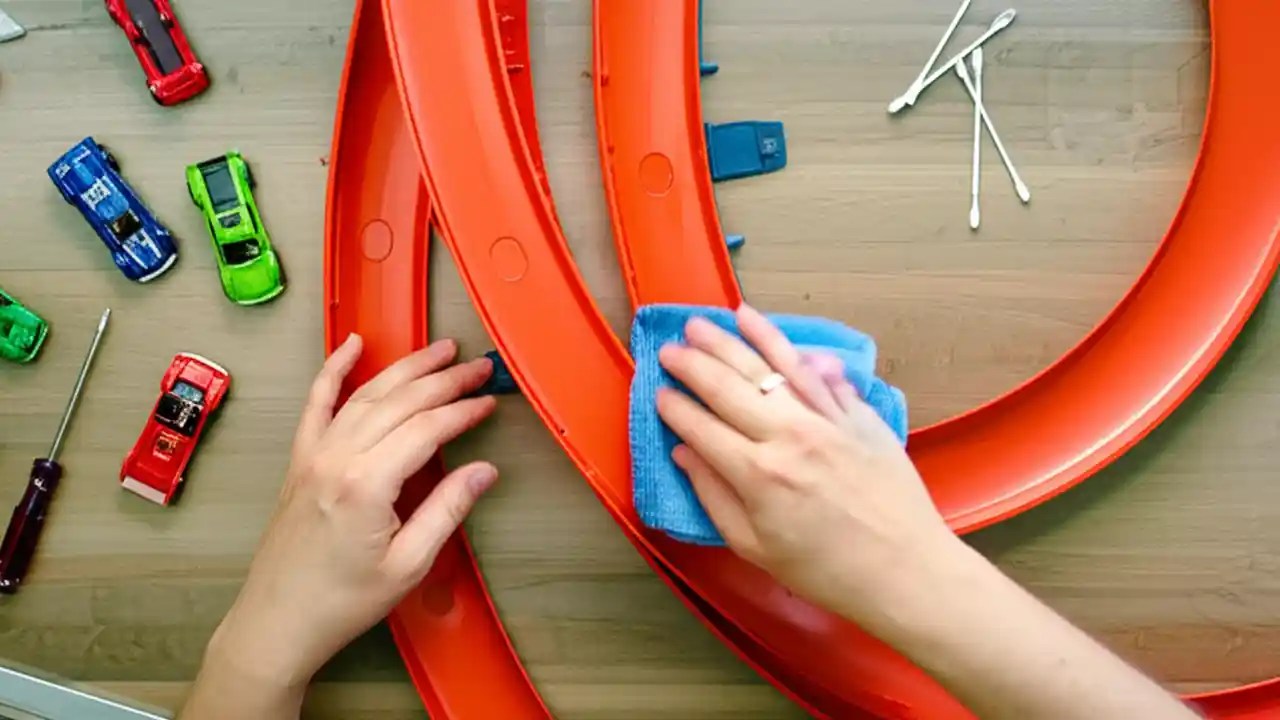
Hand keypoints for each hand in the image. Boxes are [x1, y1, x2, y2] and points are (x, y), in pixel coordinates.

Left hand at [206, 335, 498, 690]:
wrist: (278, 621)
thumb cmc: (343, 602)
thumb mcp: (408, 565)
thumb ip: (446, 511)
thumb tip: (484, 472)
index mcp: (367, 485)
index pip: (426, 429)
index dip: (462, 411)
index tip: (490, 401)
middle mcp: (337, 458)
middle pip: (400, 402)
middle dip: (444, 380)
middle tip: (478, 367)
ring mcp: (314, 455)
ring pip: (365, 395)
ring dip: (405, 368)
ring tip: (439, 351)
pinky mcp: (300, 460)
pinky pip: (317, 403)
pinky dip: (333, 370)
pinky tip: (352, 346)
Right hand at [656, 305, 956, 620]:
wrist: (905, 570)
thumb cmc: (825, 570)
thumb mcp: (755, 547)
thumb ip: (714, 496)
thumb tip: (683, 452)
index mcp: (758, 474)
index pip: (701, 427)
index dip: (674, 407)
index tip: (657, 391)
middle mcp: (789, 436)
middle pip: (730, 386)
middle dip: (693, 362)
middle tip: (670, 346)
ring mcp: (826, 418)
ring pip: (770, 366)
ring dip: (732, 340)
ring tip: (705, 322)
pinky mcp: (856, 413)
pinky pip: (815, 371)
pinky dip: (786, 346)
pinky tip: (763, 326)